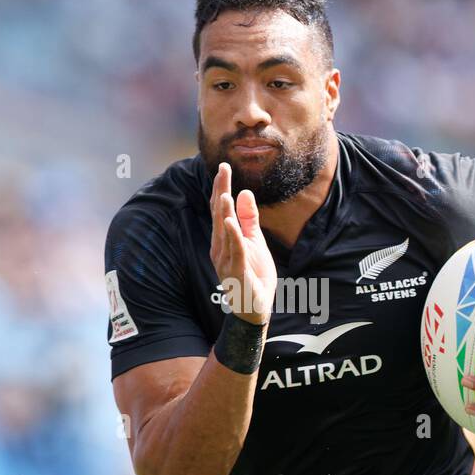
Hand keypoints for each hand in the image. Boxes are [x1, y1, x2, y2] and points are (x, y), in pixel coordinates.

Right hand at [209, 162, 276, 324]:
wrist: (255, 308)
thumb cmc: (253, 275)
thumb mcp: (254, 241)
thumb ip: (248, 218)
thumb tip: (244, 192)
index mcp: (224, 239)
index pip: (221, 209)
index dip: (222, 188)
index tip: (224, 166)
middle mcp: (220, 248)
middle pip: (219, 215)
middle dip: (221, 192)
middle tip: (222, 170)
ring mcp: (226, 261)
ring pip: (224, 233)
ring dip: (224, 212)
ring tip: (224, 192)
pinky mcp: (236, 273)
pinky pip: (234, 252)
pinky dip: (232, 237)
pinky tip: (230, 223)